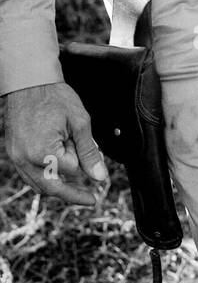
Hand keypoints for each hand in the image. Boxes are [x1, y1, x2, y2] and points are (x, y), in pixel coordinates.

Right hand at [3, 82, 108, 205]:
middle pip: (51, 188)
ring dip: (58, 188)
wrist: (29, 82)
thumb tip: (100, 178)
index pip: (71, 170)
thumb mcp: (80, 122)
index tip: (88, 148)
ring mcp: (16, 158)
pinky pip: (29, 175)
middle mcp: (25, 160)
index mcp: (43, 152)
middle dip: (72, 194)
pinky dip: (45, 178)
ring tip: (77, 189)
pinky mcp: (14, 154)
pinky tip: (57, 175)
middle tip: (91, 200)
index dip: (82, 159)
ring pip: (38, 185)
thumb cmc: (56, 97)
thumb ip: (89, 152)